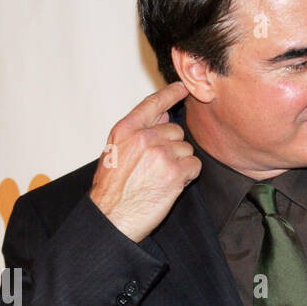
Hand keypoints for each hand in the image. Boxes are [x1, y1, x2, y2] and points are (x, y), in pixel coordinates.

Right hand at [89, 81, 200, 241]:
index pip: (153, 104)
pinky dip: (188, 175)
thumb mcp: (116, 152)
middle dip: (172, 147)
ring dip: (180, 163)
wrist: (112, 217)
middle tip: (158, 167)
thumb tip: (162, 115)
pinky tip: (172, 184)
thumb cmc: (112, 189)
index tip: (183, 88)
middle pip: (175, 130)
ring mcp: (160, 153)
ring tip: (161, 178)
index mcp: (126, 130)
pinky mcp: (175, 172)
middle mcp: (144, 137)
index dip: (170, 94)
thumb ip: (138, 132)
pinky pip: (194, 165)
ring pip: (186, 149)